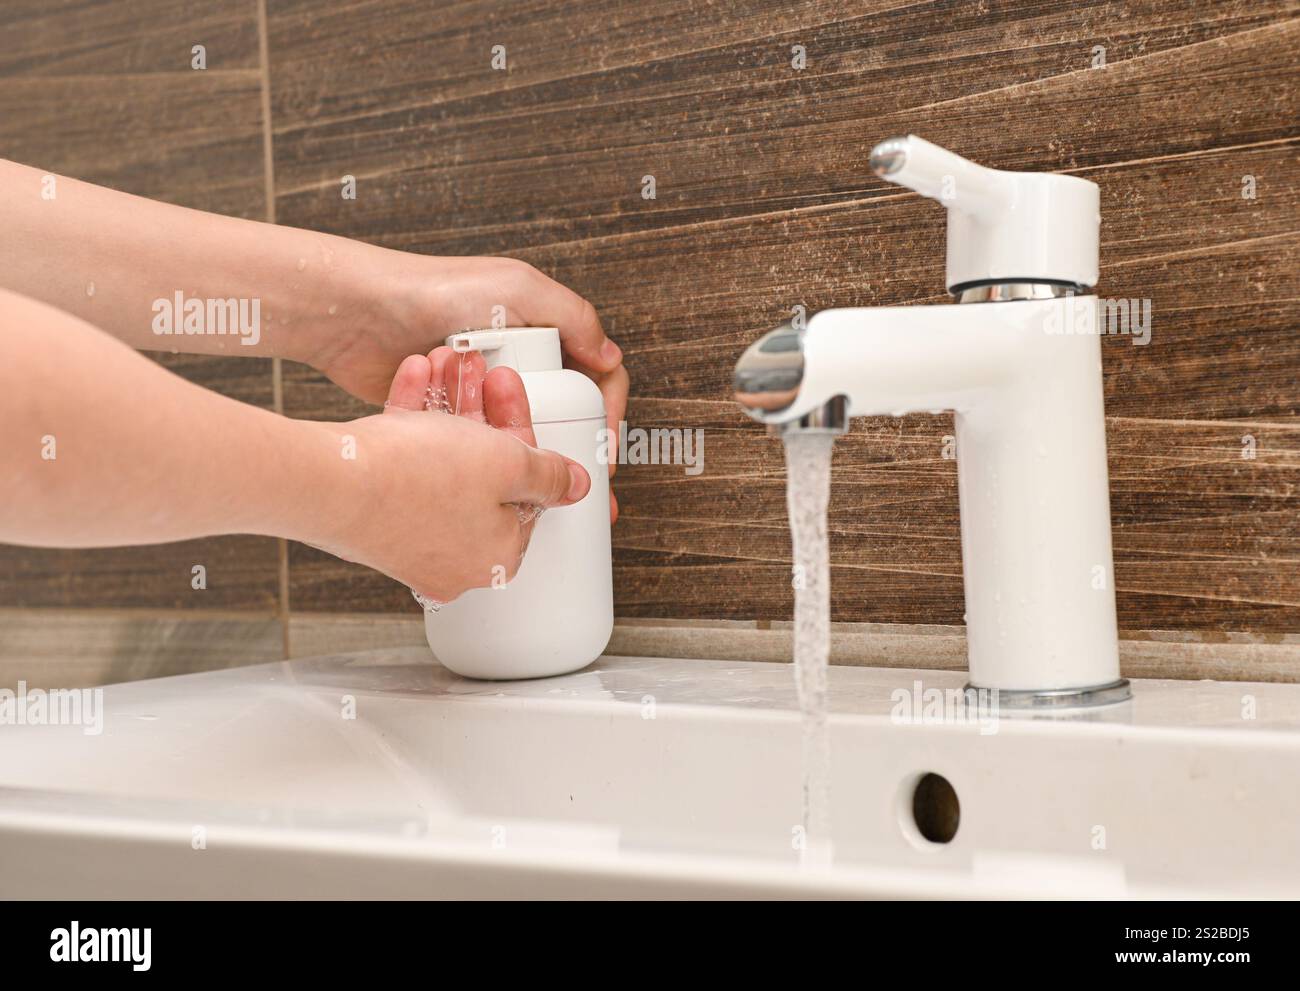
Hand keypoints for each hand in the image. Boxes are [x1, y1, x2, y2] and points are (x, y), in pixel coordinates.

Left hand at [312, 250, 626, 520]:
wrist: (358, 314)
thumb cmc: (433, 289)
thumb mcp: (517, 290)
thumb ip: (573, 317)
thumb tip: (611, 357)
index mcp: (538, 332)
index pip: (590, 376)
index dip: (604, 414)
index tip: (601, 452)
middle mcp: (513, 362)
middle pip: (560, 412)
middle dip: (573, 450)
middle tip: (580, 485)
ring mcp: (479, 392)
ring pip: (520, 436)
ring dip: (532, 461)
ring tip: (541, 494)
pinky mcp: (446, 416)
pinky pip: (478, 447)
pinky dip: (489, 465)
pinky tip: (498, 485)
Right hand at [312, 352, 590, 603]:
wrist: (330, 480)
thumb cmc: (418, 479)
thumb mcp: (507, 464)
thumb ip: (548, 474)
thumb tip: (577, 487)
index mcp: (497, 556)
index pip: (527, 494)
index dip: (523, 437)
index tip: (512, 400)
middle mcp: (454, 559)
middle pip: (483, 476)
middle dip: (483, 415)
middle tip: (483, 374)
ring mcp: (411, 541)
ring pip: (442, 463)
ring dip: (448, 409)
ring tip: (449, 363)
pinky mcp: (374, 519)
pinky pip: (404, 466)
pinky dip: (412, 422)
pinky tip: (415, 379)